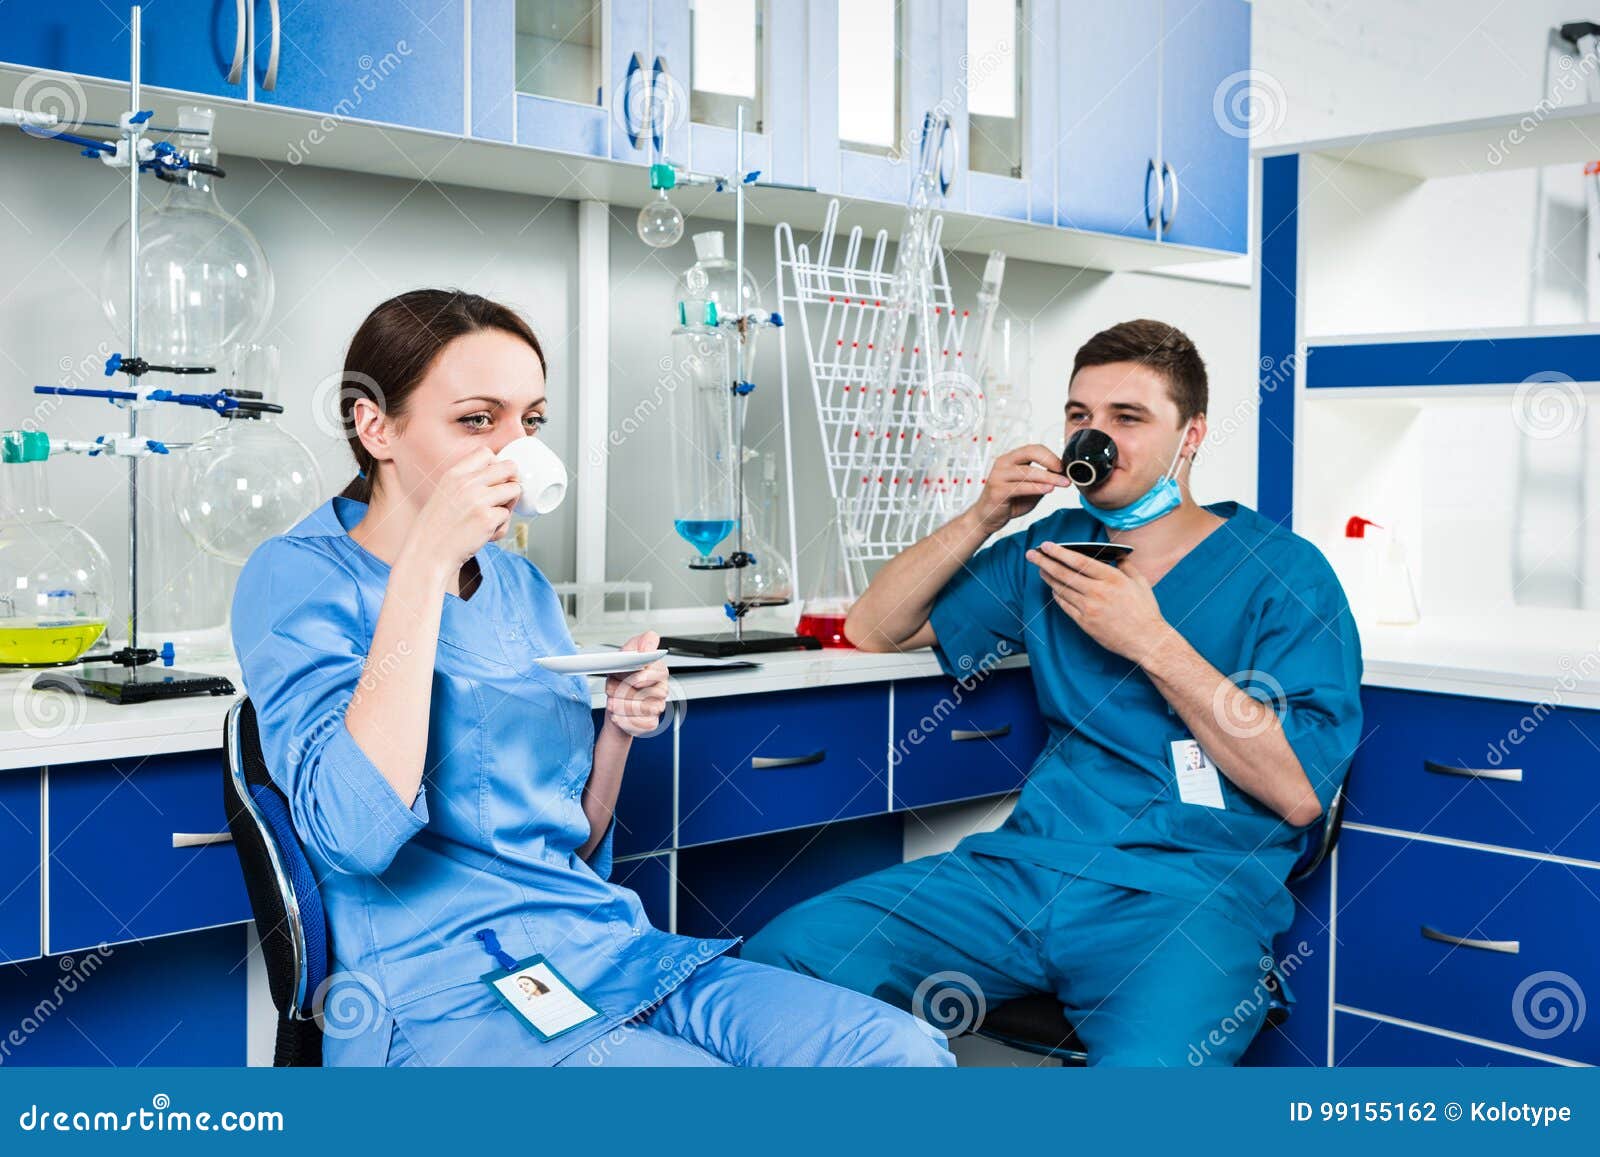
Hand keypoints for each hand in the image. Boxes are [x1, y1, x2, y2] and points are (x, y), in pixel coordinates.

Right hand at [407, 446, 521, 572]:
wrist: (427, 554)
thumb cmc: (436, 528)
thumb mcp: (444, 493)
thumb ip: (466, 482)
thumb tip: (499, 476)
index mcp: (454, 474)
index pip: (486, 453)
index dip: (496, 465)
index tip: (494, 479)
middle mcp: (467, 483)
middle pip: (509, 467)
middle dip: (511, 481)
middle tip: (503, 497)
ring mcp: (478, 500)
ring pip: (514, 490)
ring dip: (509, 504)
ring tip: (494, 516)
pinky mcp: (487, 519)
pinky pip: (508, 515)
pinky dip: (501, 526)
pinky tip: (486, 533)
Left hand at [603, 632, 670, 737]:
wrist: (615, 701)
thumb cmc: (621, 676)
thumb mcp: (627, 652)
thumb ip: (640, 644)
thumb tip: (647, 648)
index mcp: (658, 670)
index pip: (660, 672)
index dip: (645, 676)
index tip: (634, 678)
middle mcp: (661, 689)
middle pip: (648, 693)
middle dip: (625, 691)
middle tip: (614, 689)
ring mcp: (658, 706)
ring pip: (642, 709)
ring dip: (622, 705)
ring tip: (613, 701)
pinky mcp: (650, 722)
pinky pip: (640, 724)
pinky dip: (624, 720)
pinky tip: (618, 714)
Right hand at [968, 444, 1070, 535]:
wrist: (987, 518)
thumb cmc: (1008, 502)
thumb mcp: (1030, 488)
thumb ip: (1042, 481)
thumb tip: (1062, 474)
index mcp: (1011, 459)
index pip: (1033, 449)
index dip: (1050, 455)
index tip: (1063, 466)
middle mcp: (1003, 463)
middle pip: (1030, 453)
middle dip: (1050, 461)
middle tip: (1064, 472)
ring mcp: (998, 476)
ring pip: (1027, 472)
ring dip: (1048, 477)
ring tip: (1063, 483)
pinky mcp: (997, 490)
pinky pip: (1021, 487)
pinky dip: (1037, 487)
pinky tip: (1048, 489)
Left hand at [1025, 542, 1172, 664]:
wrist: (1146, 640)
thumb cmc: (1145, 611)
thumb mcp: (1139, 582)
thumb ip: (1126, 566)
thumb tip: (1116, 555)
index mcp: (1112, 578)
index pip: (1079, 561)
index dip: (1060, 552)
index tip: (1047, 545)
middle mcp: (1098, 592)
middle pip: (1064, 574)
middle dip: (1045, 562)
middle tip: (1031, 554)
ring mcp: (1089, 608)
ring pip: (1061, 589)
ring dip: (1048, 577)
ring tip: (1040, 568)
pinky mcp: (1085, 622)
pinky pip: (1065, 605)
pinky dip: (1057, 595)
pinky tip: (1053, 588)